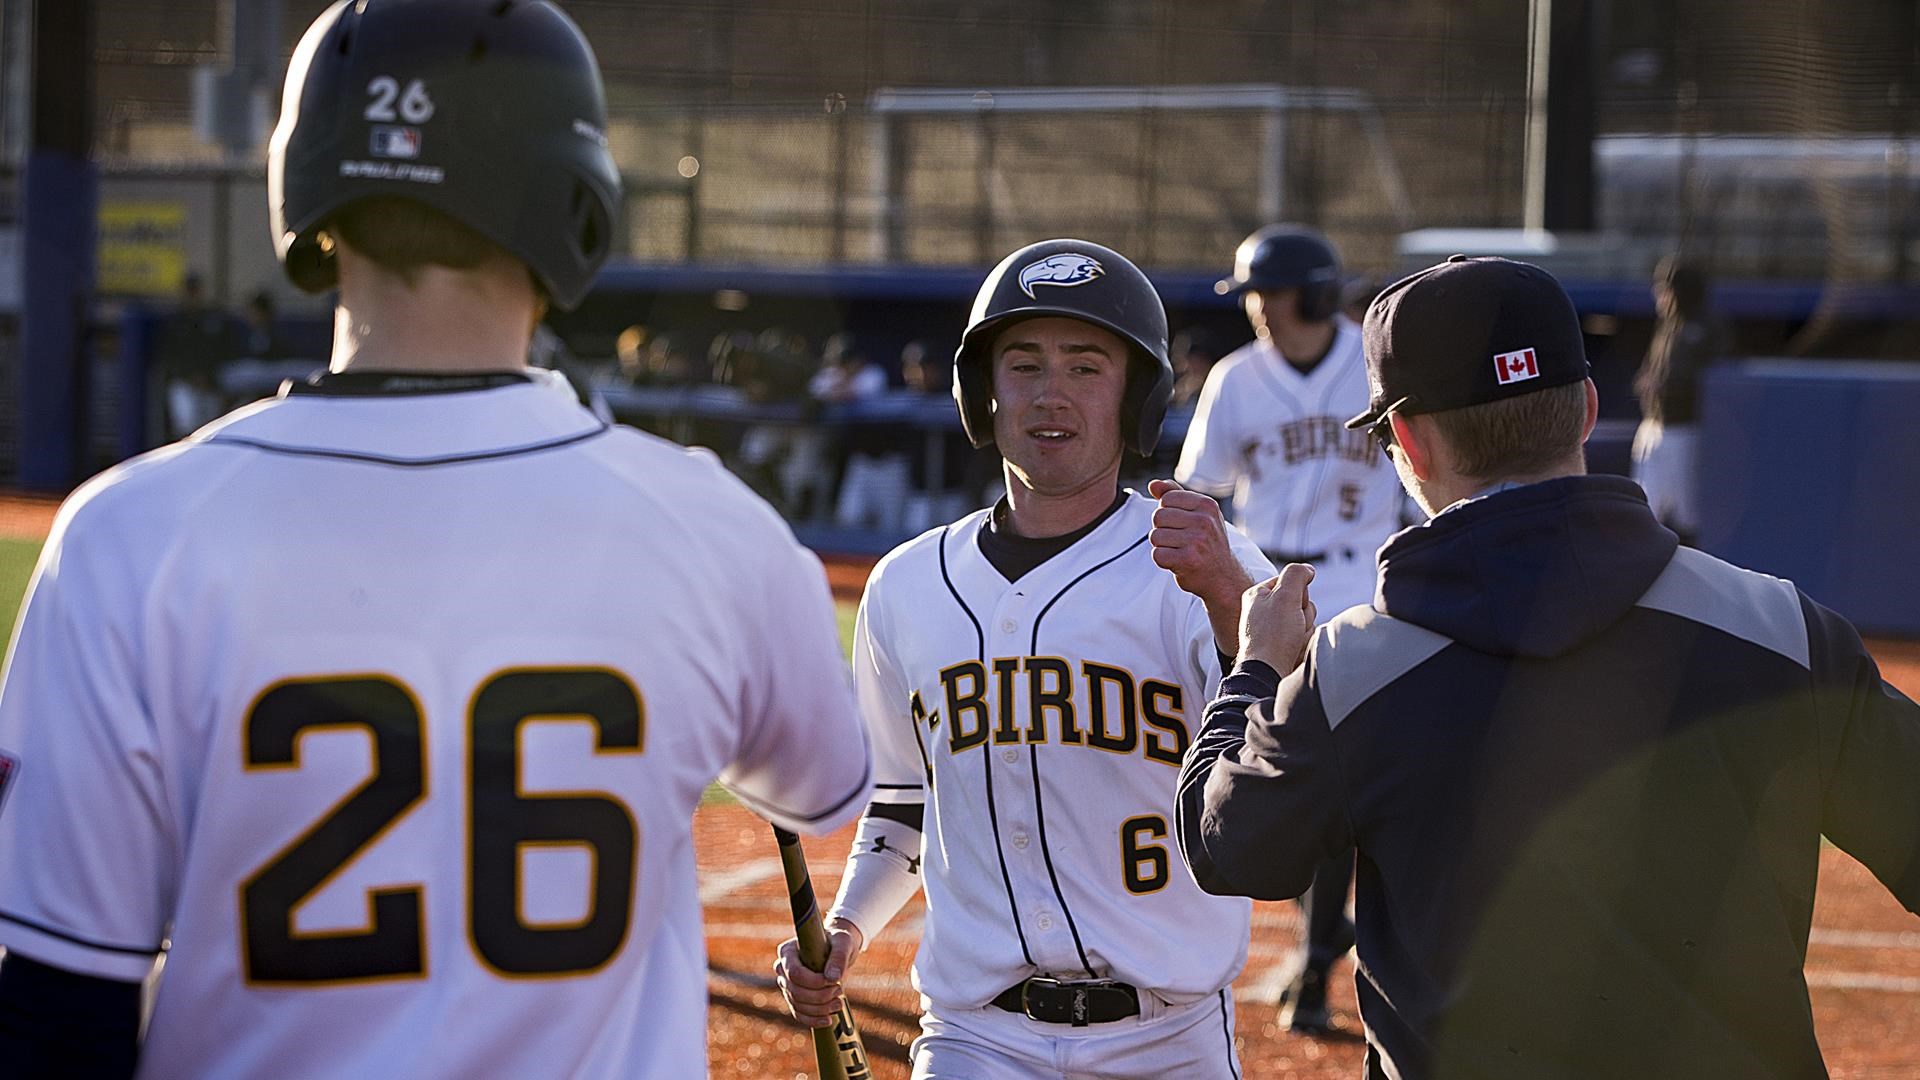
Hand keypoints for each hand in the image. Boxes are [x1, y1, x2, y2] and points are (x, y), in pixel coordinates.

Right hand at [773, 917, 864, 1027]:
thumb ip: (838, 958)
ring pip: (797, 1005)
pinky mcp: (794, 998)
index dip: (813, 982)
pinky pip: (799, 1014)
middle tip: (839, 991)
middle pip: (795, 991)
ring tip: (839, 1003)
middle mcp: (783, 969)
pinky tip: (828, 1019)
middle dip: (819, 996)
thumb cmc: (838, 942)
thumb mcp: (842, 944)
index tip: (833, 981)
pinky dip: (813, 1020)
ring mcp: (787, 985)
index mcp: (788, 952)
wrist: (838, 950)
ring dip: (820, 1009)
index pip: (794, 973)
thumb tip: (833, 977)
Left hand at [1149, 479, 1254, 650]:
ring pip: (1155, 536)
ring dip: (1163, 546)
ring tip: (1180, 551)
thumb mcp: (1198, 514)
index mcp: (1207, 505)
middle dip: (1163, 530)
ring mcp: (1197, 541)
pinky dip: (1164, 561)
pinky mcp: (1188, 560)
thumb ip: (1174, 495)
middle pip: (1158, 516)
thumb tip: (1153, 484)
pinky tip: (1179, 562)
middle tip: (1180, 541)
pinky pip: (1157, 555)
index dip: (1167, 513)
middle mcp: (1204, 521)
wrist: (1223, 577)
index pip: (1166, 499)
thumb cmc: (1207, 543)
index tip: (1182, 525)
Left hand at [1239, 563, 1317, 675]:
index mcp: (1258, 595)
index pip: (1292, 582)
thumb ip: (1297, 575)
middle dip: (1304, 615)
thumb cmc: (1273, 636)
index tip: (1289, 606)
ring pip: (1305, 621)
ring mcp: (1272, 630)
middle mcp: (1263, 611)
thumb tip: (1307, 570)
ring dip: (1305, 631)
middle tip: (1291, 627)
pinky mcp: (1281, 646)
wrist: (1267, 673)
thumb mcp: (1285, 596)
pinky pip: (1303, 638)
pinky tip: (1292, 652)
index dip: (1299, 594)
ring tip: (1291, 642)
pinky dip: (1303, 645)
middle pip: (1302, 602)